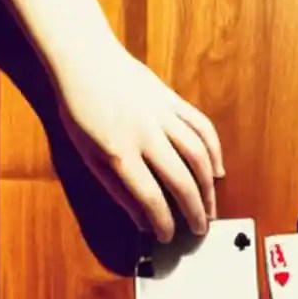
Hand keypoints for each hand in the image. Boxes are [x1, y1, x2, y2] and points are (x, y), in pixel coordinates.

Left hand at [53, 46, 222, 242]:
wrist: (86, 61)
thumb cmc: (80, 111)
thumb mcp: (88, 156)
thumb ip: (116, 189)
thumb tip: (141, 221)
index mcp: (118, 151)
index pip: (149, 196)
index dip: (163, 222)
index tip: (169, 237)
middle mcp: (145, 134)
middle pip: (180, 179)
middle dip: (194, 210)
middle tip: (201, 229)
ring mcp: (163, 115)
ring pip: (198, 155)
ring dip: (209, 186)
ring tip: (210, 207)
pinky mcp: (174, 100)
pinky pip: (202, 127)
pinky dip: (214, 151)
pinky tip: (217, 171)